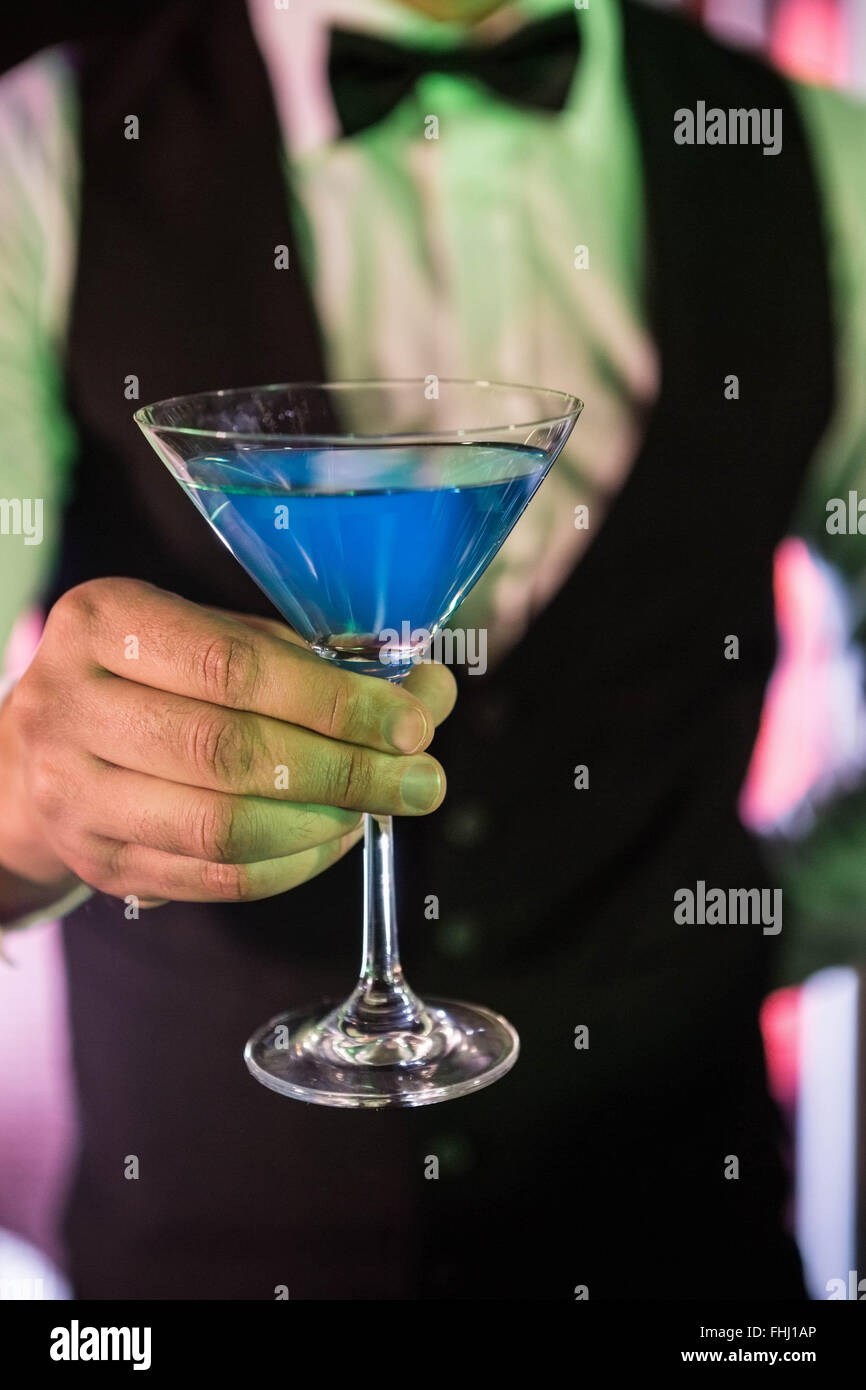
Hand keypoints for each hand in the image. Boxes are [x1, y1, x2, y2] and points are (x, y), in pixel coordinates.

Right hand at [0, 578, 454, 909]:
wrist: (45, 748)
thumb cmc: (155, 677)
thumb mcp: (219, 639)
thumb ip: (317, 661)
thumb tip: (433, 693)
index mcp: (105, 622)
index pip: (232, 667)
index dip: (334, 701)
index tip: (411, 722)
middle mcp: (72, 706)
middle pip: (230, 753)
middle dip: (346, 770)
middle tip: (421, 779)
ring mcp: (75, 795)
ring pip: (223, 827)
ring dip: (324, 823)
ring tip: (377, 807)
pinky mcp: (99, 864)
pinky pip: (216, 878)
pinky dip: (293, 865)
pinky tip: (334, 839)